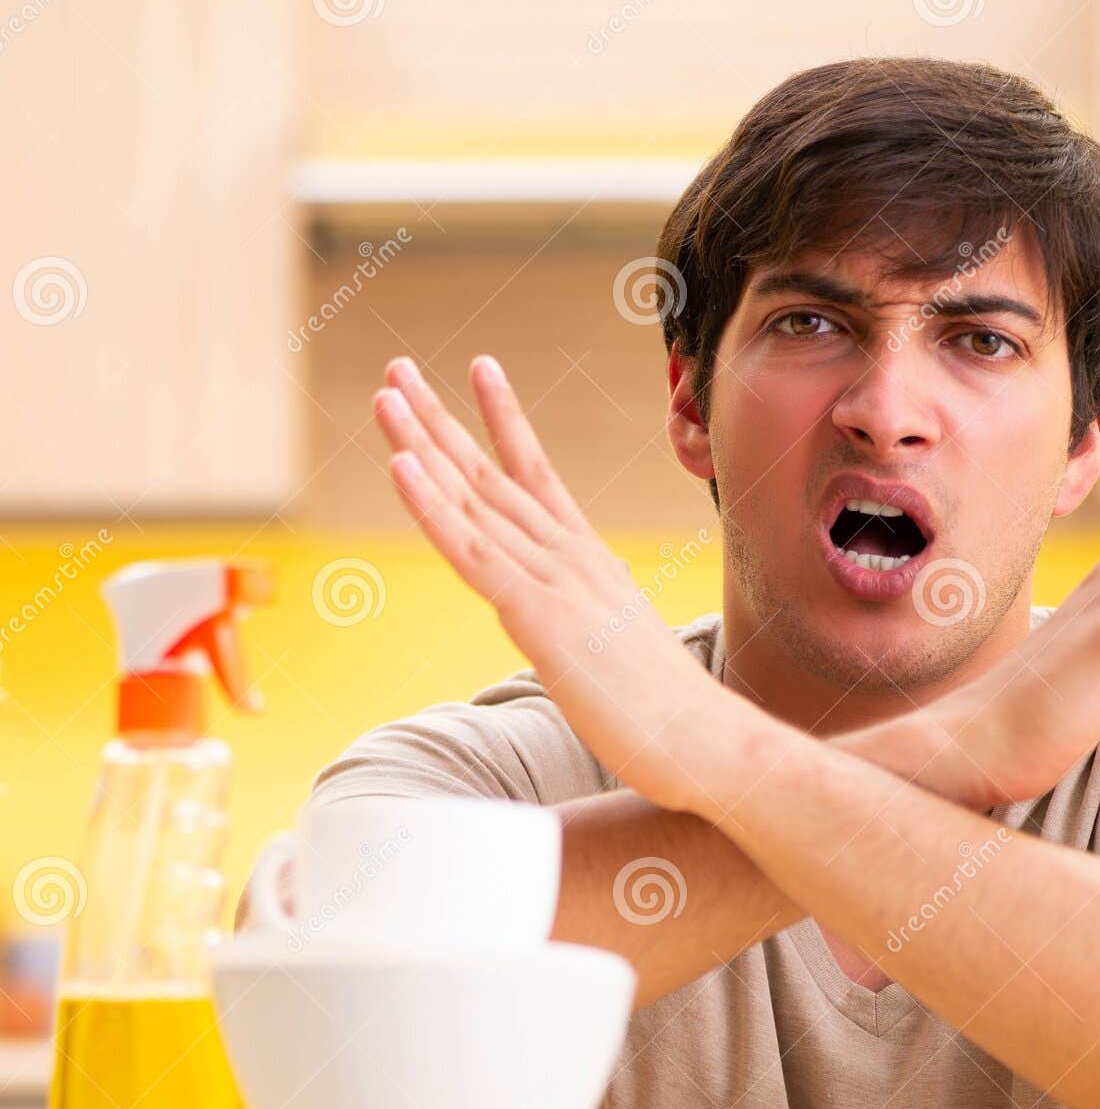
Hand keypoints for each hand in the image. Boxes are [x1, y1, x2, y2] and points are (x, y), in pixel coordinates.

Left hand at [372, 355, 737, 812]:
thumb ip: (597, 618)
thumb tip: (590, 610)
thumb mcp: (624, 648)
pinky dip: (432, 507)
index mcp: (591, 563)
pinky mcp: (538, 616)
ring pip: (474, 501)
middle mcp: (571, 558)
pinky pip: (472, 553)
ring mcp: (555, 582)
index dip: (505, 421)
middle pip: (492, 476)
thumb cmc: (668, 712)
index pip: (537, 476)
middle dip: (441, 420)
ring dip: (423, 444)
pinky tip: (400, 466)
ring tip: (388, 393)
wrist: (703, 739)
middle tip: (400, 369)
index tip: (483, 369)